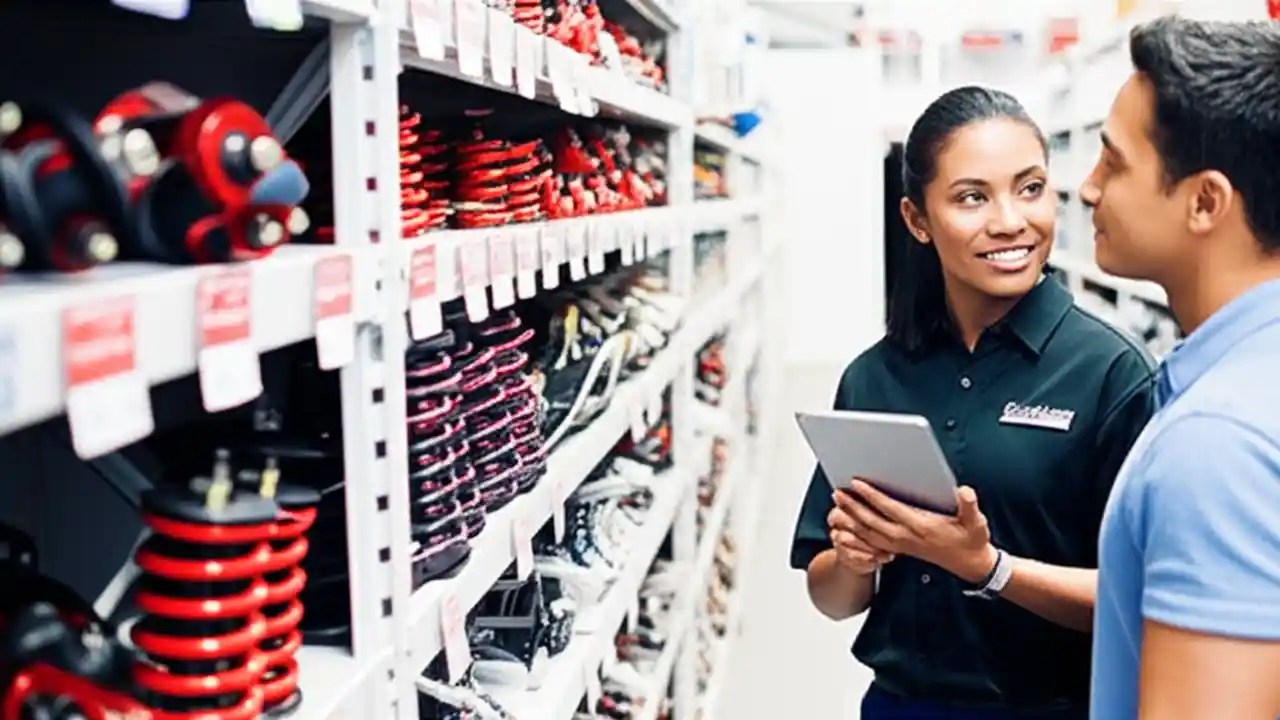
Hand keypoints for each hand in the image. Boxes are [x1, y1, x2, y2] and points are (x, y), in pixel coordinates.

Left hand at [837, 481, 996, 583]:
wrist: (970, 563)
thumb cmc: (971, 539)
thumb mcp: (977, 522)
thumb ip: (970, 506)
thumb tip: (965, 491)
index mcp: (921, 526)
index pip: (890, 508)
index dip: (872, 495)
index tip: (857, 483)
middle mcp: (906, 536)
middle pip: (872, 521)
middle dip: (853, 506)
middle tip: (836, 492)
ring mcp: (901, 544)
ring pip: (869, 532)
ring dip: (851, 518)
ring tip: (838, 503)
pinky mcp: (900, 548)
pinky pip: (872, 541)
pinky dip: (858, 532)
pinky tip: (849, 522)